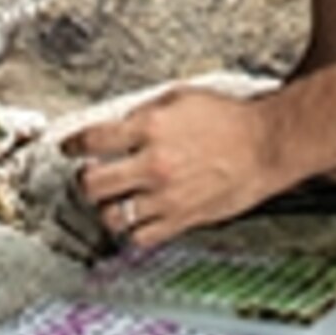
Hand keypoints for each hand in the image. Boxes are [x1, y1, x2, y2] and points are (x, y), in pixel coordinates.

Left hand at [66, 87, 287, 249]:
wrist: (266, 145)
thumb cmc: (230, 119)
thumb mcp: (181, 97)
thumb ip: (145, 111)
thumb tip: (117, 124)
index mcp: (150, 128)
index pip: (92, 140)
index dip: (72, 144)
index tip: (69, 148)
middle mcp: (153, 163)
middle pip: (93, 184)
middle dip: (85, 181)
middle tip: (88, 178)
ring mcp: (166, 195)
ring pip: (112, 215)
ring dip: (106, 208)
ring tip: (111, 201)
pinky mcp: (182, 218)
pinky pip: (141, 237)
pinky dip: (132, 231)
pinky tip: (135, 220)